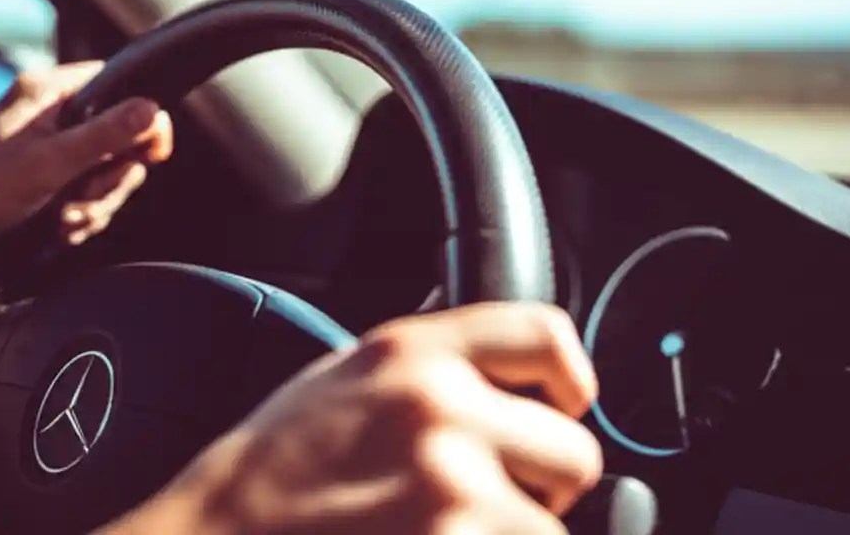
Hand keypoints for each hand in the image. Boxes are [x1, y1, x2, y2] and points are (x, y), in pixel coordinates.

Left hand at [0, 61, 172, 244]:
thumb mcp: (52, 162)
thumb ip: (106, 135)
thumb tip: (152, 110)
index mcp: (48, 91)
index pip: (118, 86)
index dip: (142, 120)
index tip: (151, 153)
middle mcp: (50, 113)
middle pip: (119, 137)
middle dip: (111, 178)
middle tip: (87, 196)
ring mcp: (48, 146)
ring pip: (105, 171)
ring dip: (95, 202)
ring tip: (66, 220)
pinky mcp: (45, 176)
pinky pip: (86, 191)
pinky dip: (80, 213)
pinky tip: (60, 226)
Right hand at [119, 303, 600, 534]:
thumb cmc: (275, 470)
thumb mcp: (344, 375)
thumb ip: (428, 364)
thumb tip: (511, 373)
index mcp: (413, 352)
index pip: (544, 335)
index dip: (572, 378)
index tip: (568, 405)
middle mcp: (438, 411)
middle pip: (573, 453)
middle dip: (544, 487)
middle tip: (487, 503)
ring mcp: (447, 490)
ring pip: (550, 531)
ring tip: (446, 533)